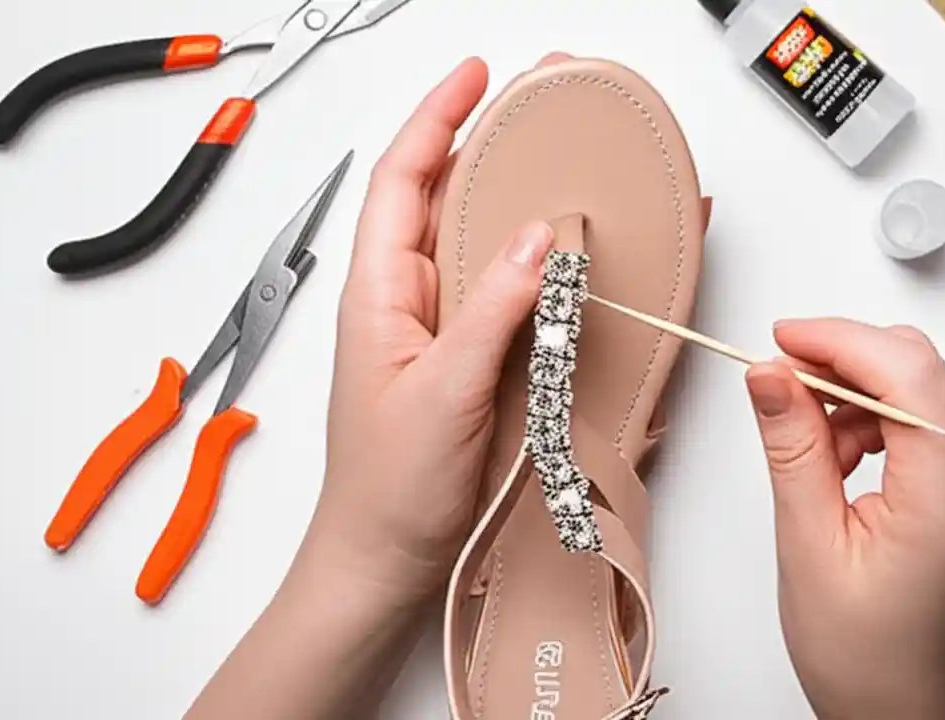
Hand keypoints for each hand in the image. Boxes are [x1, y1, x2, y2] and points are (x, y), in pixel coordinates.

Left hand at [300, 56, 560, 602]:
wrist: (385, 562)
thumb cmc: (388, 491)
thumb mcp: (442, 392)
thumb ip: (492, 310)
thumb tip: (539, 240)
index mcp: (379, 295)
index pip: (404, 180)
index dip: (439, 118)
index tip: (480, 78)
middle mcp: (407, 302)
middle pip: (442, 198)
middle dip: (486, 143)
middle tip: (538, 108)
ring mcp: (439, 332)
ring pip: (477, 245)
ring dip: (516, 203)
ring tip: (559, 167)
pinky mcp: (469, 362)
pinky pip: (504, 295)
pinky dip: (537, 268)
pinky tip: (565, 259)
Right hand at [744, 320, 944, 719]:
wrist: (910, 713)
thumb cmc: (866, 659)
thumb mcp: (809, 547)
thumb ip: (793, 446)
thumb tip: (769, 373)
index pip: (908, 371)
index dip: (839, 340)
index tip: (784, 339)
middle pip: (923, 370)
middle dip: (846, 364)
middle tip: (783, 388)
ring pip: (928, 388)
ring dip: (863, 396)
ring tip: (815, 448)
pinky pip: (939, 420)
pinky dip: (887, 421)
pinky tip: (849, 457)